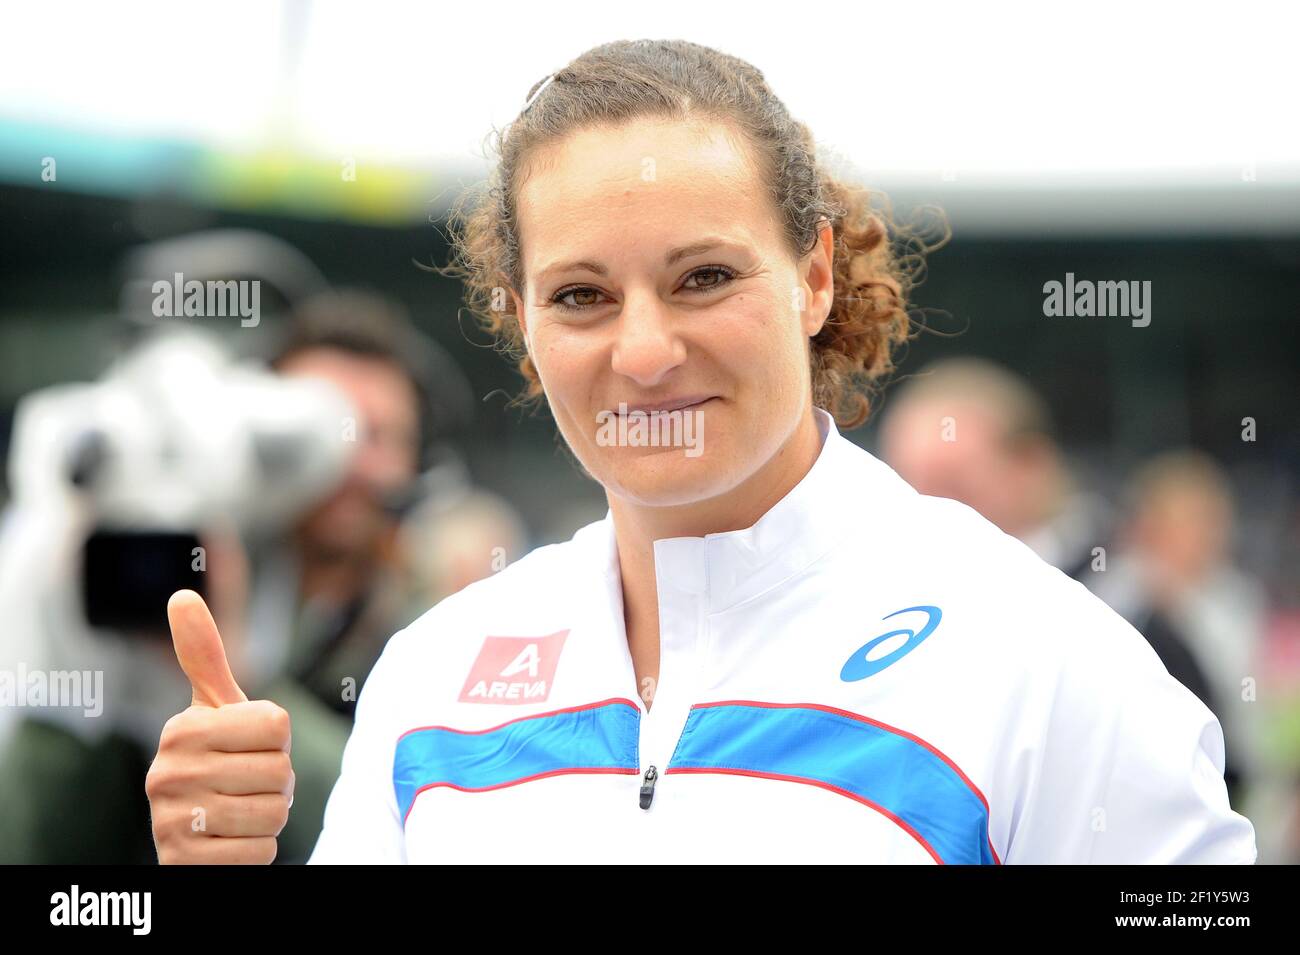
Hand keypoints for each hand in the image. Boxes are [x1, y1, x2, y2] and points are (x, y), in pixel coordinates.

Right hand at [145, 590, 293, 863]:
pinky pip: (261, 853)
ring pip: (274, 814)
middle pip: (280, 771)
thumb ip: (204, 656)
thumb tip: (181, 594)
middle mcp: (167, 772)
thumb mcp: (214, 711)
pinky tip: (230, 843)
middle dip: (276, 784)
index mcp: (181, 728)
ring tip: (240, 813)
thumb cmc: (216, 762)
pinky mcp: (183, 863)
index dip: (277, 741)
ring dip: (270, 819)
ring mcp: (171, 821)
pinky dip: (257, 851)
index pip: (277, 725)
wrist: (193, 841)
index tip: (248, 748)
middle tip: (247, 786)